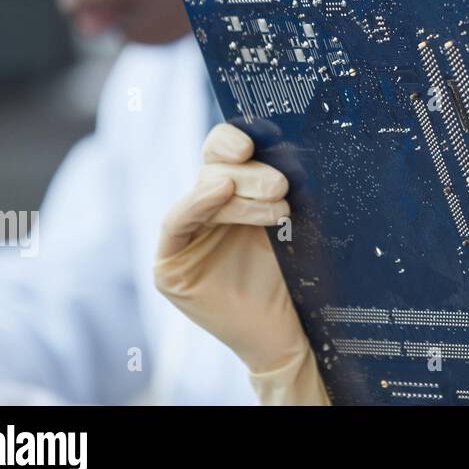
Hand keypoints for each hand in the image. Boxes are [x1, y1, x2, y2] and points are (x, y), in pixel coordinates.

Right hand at [153, 122, 328, 404]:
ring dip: (240, 194)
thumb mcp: (295, 221)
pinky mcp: (171, 265)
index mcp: (234, 192)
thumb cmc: (297, 276)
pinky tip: (221, 193)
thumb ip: (282, 185)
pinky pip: (176, 223)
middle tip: (281, 184)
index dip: (236, 137)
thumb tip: (290, 144)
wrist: (290, 332)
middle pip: (215, 168)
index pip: (224, 152)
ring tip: (277, 205)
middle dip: (250, 171)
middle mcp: (207, 208)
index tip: (262, 136)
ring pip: (203, 192)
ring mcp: (186, 236)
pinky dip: (197, 203)